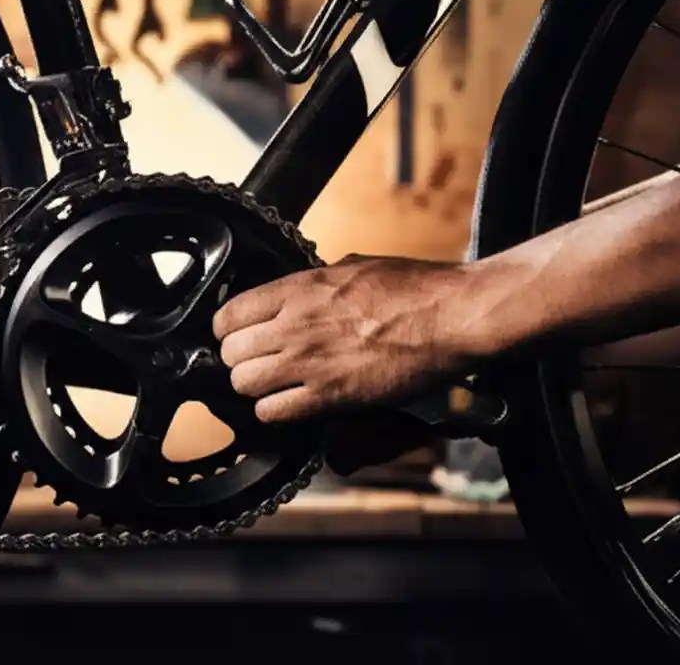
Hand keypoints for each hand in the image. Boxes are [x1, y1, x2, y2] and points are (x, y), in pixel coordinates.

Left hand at [212, 254, 485, 424]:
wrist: (451, 316)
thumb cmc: (414, 288)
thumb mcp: (352, 266)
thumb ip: (315, 283)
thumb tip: (298, 291)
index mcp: (299, 289)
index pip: (229, 314)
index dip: (228, 329)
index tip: (237, 335)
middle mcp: (295, 325)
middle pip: (231, 353)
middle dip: (239, 359)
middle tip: (257, 362)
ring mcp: (310, 362)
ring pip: (244, 384)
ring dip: (254, 387)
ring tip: (272, 385)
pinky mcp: (331, 396)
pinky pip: (273, 412)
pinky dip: (274, 412)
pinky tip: (290, 404)